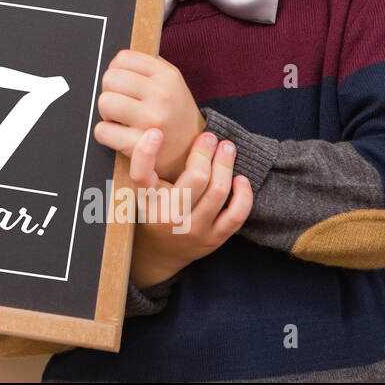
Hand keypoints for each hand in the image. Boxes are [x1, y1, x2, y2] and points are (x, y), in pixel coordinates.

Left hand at [93, 49, 204, 183]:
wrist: (190, 155)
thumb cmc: (174, 116)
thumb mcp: (172, 83)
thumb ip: (147, 68)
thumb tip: (116, 61)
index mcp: (168, 77)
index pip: (123, 58)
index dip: (118, 71)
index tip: (125, 85)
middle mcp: (162, 96)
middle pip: (110, 79)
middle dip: (111, 92)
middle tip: (124, 104)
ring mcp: (151, 121)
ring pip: (104, 102)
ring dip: (107, 113)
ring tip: (122, 119)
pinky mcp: (139, 145)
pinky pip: (102, 130)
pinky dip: (105, 134)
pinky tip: (120, 134)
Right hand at [125, 128, 252, 289]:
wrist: (158, 255)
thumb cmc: (151, 213)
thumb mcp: (140, 193)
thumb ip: (149, 167)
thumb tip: (159, 130)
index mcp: (146, 202)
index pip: (141, 175)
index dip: (145, 153)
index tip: (155, 132)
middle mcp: (168, 217)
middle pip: (195, 178)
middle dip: (205, 151)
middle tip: (208, 136)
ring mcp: (193, 230)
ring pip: (218, 192)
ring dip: (225, 164)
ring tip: (226, 147)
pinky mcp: (213, 239)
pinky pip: (236, 215)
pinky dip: (243, 195)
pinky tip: (241, 179)